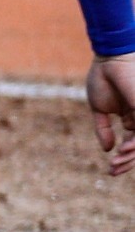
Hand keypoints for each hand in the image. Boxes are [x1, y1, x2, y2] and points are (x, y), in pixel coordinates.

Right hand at [86, 55, 134, 175]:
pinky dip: (134, 146)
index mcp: (131, 118)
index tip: (110, 170)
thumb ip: (103, 129)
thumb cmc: (104, 78)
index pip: (132, 144)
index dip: (123, 159)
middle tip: (112, 171)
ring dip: (130, 158)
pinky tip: (122, 151)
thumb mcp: (99, 109)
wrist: (109, 60)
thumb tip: (107, 149)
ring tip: (115, 165)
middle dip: (127, 163)